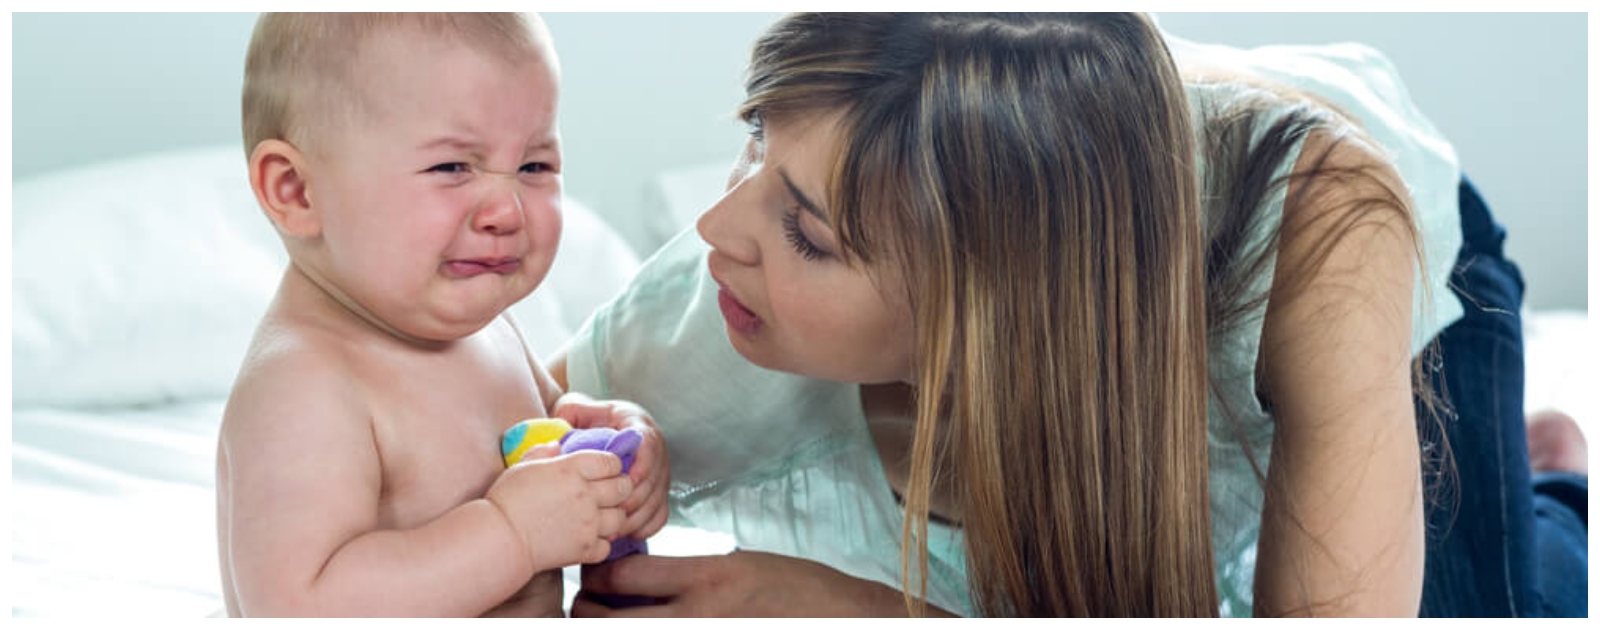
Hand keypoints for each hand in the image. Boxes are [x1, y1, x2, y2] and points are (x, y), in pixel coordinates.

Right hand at [485, 443, 632, 571]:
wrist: (499, 538)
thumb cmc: (506, 499)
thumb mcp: (523, 465)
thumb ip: (544, 452)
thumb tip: (558, 446)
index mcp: (572, 469)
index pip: (612, 461)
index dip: (612, 464)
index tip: (604, 470)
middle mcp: (585, 494)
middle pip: (623, 487)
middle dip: (619, 487)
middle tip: (609, 492)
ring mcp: (588, 523)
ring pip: (621, 517)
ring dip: (613, 515)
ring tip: (600, 516)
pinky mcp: (585, 549)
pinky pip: (608, 545)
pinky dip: (602, 542)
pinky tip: (588, 537)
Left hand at [549, 392, 669, 540]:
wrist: (596, 427)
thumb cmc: (585, 420)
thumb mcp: (576, 409)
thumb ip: (570, 414)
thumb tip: (565, 429)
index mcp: (636, 423)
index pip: (649, 444)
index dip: (642, 465)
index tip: (628, 482)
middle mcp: (653, 446)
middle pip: (655, 476)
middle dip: (636, 499)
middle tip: (615, 515)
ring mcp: (658, 469)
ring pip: (658, 498)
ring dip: (639, 516)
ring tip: (615, 530)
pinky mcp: (657, 489)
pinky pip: (660, 512)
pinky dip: (647, 525)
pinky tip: (628, 532)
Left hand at [570, 550, 923, 616]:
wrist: (838, 618)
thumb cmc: (789, 590)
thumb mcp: (736, 563)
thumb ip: (685, 571)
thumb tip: (633, 575)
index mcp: (706, 575)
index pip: (621, 573)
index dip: (597, 572)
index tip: (596, 571)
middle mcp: (696, 616)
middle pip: (602, 618)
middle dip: (585, 609)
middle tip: (589, 603)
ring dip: (603, 627)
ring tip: (609, 618)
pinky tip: (646, 624)